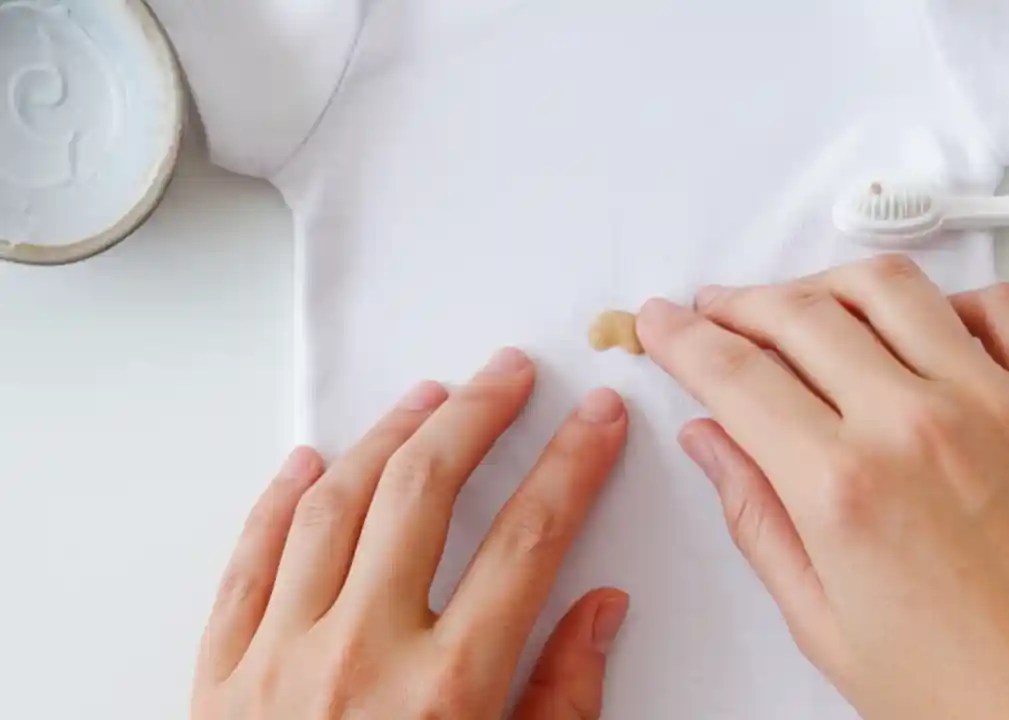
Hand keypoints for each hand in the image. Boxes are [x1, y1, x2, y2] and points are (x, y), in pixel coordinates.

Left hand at [192, 349, 629, 719]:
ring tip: (428, 397)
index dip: (572, 465)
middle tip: (510, 374)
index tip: (598, 419)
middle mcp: (363, 657)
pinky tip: (304, 463)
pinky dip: (277, 502)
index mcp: (450, 693)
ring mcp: (281, 659)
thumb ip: (563, 701)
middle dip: (478, 415)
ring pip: (334, 504)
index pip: (529, 540)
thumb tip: (601, 612)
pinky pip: (248, 562)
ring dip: (386, 436)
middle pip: (425, 491)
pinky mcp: (220, 676)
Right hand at [637, 256, 1008, 719]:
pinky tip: (925, 322)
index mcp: (844, 490)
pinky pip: (1003, 307)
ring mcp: (1002, 406)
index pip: (734, 372)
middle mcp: (919, 428)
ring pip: (891, 287)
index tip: (667, 323)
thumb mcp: (827, 625)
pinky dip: (948, 298)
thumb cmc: (975, 705)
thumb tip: (713, 445)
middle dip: (739, 302)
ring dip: (827, 281)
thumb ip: (757, 518)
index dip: (683, 337)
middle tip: (719, 310)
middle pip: (800, 313)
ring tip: (807, 302)